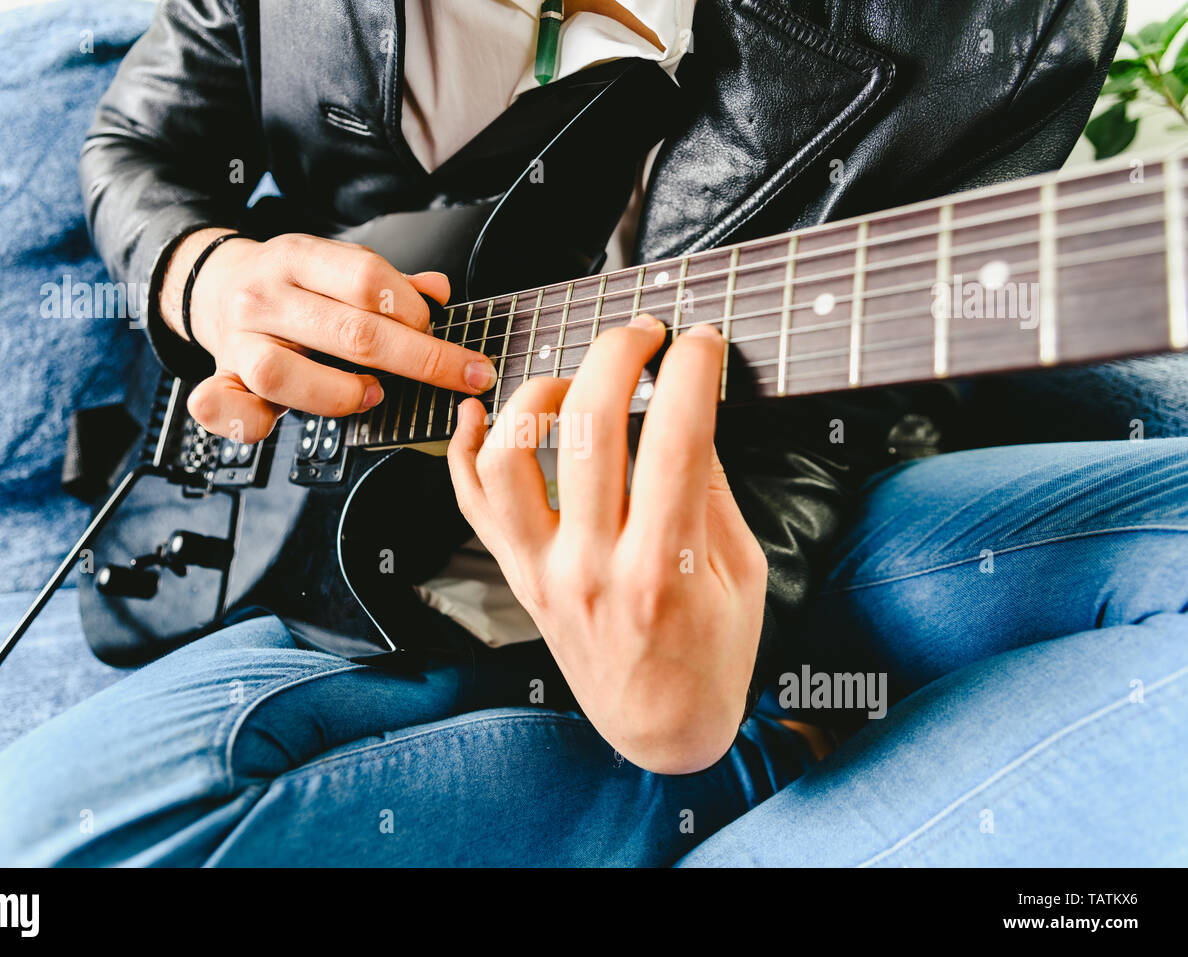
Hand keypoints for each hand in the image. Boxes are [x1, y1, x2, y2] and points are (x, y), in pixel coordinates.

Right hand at [160, 229, 497, 441]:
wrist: (214, 288)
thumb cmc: (290, 288)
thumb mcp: (332, 267)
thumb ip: (386, 283)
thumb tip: (437, 291)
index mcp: (297, 257)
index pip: (366, 279)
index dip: (414, 311)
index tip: (440, 331)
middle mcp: (264, 296)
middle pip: (349, 332)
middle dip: (420, 361)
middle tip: (460, 376)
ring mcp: (238, 340)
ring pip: (282, 373)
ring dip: (340, 393)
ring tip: (371, 394)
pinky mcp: (220, 379)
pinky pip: (219, 406)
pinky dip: (247, 423)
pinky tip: (276, 424)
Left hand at [448, 314, 767, 773]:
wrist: (658, 726)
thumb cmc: (710, 654)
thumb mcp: (743, 574)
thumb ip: (714, 490)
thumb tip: (689, 409)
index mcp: (665, 565)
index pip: (675, 437)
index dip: (689, 369)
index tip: (701, 340)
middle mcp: (594, 564)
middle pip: (587, 427)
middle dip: (618, 353)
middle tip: (644, 333)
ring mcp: (543, 569)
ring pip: (507, 457)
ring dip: (536, 396)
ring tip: (571, 380)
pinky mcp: (515, 574)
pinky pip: (469, 499)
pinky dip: (464, 445)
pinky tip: (485, 410)